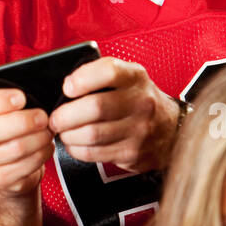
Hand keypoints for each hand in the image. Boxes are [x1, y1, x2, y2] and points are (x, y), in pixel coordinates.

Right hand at [0, 87, 52, 195]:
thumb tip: (29, 88)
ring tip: (47, 130)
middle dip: (23, 121)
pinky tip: (45, 146)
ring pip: (14, 149)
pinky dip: (41, 153)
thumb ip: (3, 95)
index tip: (21, 98)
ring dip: (38, 138)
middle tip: (42, 116)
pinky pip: (25, 166)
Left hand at [47, 57, 178, 171]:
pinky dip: (77, 150)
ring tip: (63, 131)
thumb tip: (65, 85)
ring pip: (93, 134)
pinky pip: (96, 153)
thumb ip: (100, 75)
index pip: (108, 71)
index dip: (82, 79)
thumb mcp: (127, 77)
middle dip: (66, 115)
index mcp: (135, 77)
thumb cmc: (138, 99)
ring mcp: (139, 130)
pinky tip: (75, 144)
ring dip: (69, 135)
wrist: (170, 128)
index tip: (67, 87)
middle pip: (96, 107)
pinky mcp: (133, 153)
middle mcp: (140, 102)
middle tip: (54, 118)